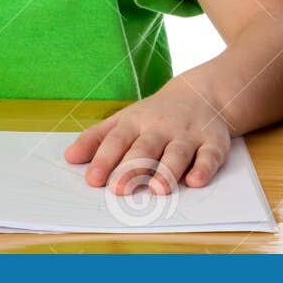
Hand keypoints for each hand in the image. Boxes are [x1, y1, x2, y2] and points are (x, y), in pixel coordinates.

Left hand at [63, 77, 231, 194]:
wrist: (202, 93)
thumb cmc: (155, 115)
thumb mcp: (124, 119)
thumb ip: (97, 138)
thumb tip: (69, 157)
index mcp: (136, 122)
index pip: (117, 140)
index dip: (104, 159)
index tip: (92, 179)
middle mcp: (161, 127)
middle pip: (145, 148)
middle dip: (132, 168)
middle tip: (119, 189)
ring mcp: (188, 134)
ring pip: (177, 152)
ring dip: (168, 170)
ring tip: (158, 189)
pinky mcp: (213, 141)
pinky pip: (210, 155)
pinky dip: (204, 168)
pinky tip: (195, 181)